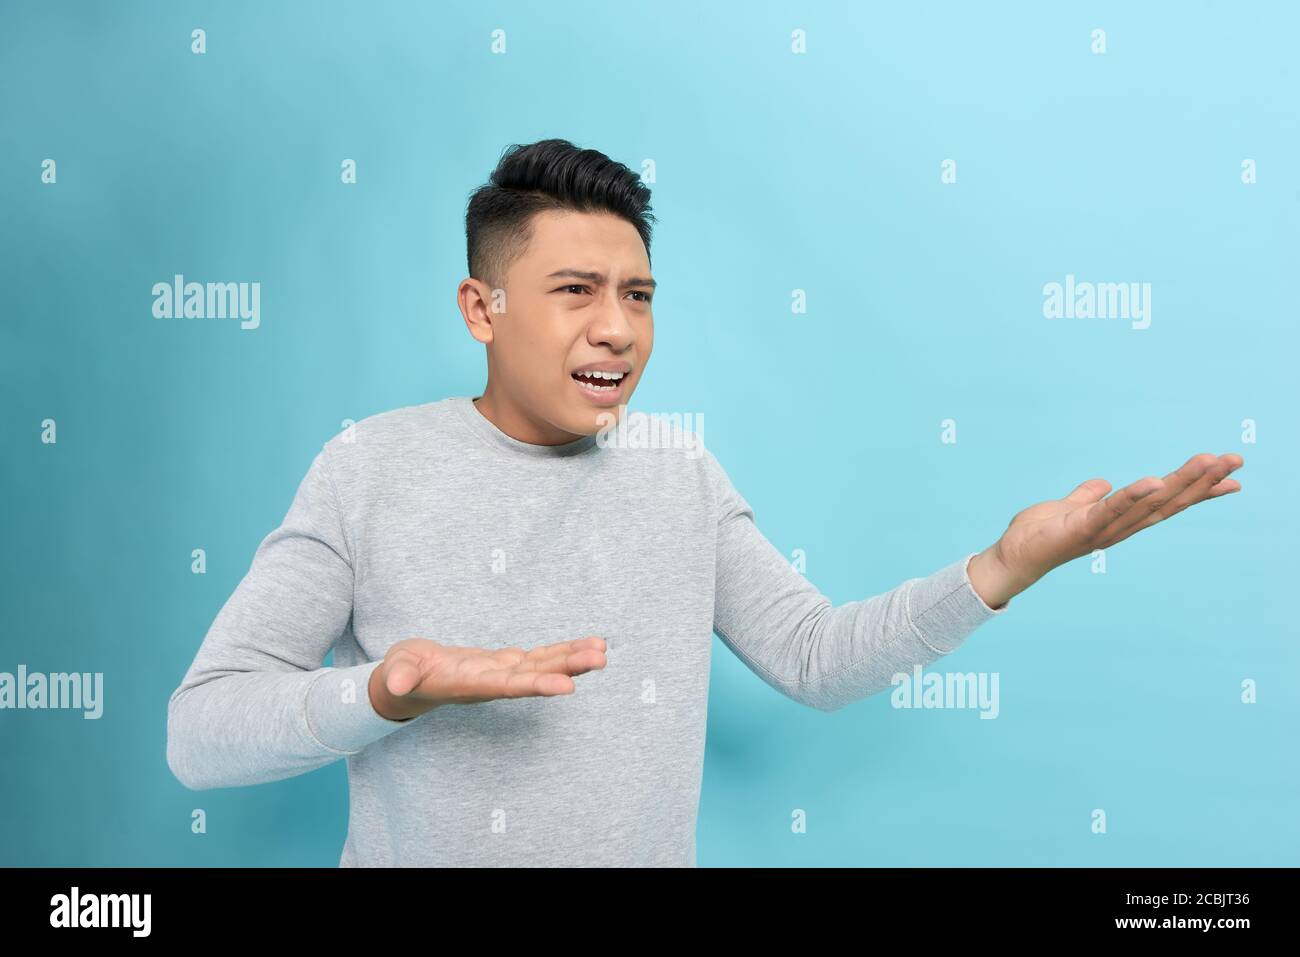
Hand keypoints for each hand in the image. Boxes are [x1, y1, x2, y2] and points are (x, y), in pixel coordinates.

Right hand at [368, 636, 608, 720]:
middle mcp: (492, 683)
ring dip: (573, 659)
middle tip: (600, 660)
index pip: (506, 688)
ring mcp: (502, 674)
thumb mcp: (395, 672)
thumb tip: (397, 681)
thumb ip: (399, 676)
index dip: (536, 685)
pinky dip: (564, 651)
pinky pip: (540, 657)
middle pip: (534, 676)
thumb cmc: (400, 676)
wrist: (408, 683)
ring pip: (543, 665)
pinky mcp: (505, 663)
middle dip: (567, 668)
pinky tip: (590, 645)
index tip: (566, 686)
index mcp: (468, 686)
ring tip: (603, 651)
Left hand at [969, 452, 1243, 607]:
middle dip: (1203, 481)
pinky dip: (1132, 496)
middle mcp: (1120, 527)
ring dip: (1180, 482)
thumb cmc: (1041, 534)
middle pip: (1169, 501)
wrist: (1013, 557)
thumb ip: (1087, 497)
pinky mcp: (1080, 530)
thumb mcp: (1069, 508)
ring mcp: (1103, 531)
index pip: (1167, 502)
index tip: (1233, 477)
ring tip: (1208, 461)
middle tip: (1234, 460)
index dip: (1199, 490)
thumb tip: (1102, 484)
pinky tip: (1153, 481)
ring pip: (1149, 504)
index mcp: (1121, 519)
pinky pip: (1109, 510)